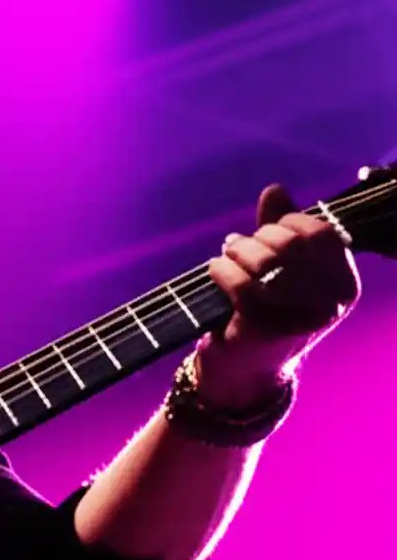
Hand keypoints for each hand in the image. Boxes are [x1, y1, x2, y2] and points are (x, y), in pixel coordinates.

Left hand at [199, 184, 359, 408]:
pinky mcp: (267, 329)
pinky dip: (221, 270)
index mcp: (344, 284)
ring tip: (226, 258)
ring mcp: (300, 318)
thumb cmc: (265, 311)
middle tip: (237, 246)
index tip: (266, 232)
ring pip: (264, 261)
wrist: (246, 370)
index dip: (286, 222)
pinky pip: (241, 283)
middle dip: (256, 238)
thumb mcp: (282, 270)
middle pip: (288, 243)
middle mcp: (331, 303)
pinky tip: (215, 271)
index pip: (320, 232)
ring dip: (235, 252)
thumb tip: (275, 189)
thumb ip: (282, 230)